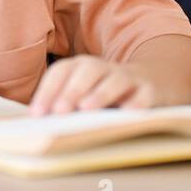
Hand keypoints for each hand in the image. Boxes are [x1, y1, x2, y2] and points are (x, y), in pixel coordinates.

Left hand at [29, 55, 157, 115]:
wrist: (153, 81)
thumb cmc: (107, 94)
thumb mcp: (84, 95)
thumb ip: (63, 105)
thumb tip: (37, 124)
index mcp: (83, 67)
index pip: (62, 72)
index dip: (48, 90)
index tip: (37, 114)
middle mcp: (105, 68)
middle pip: (88, 72)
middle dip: (72, 90)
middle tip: (59, 111)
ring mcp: (130, 78)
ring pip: (115, 80)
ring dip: (100, 93)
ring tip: (86, 109)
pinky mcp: (151, 90)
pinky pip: (144, 95)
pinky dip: (136, 103)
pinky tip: (127, 114)